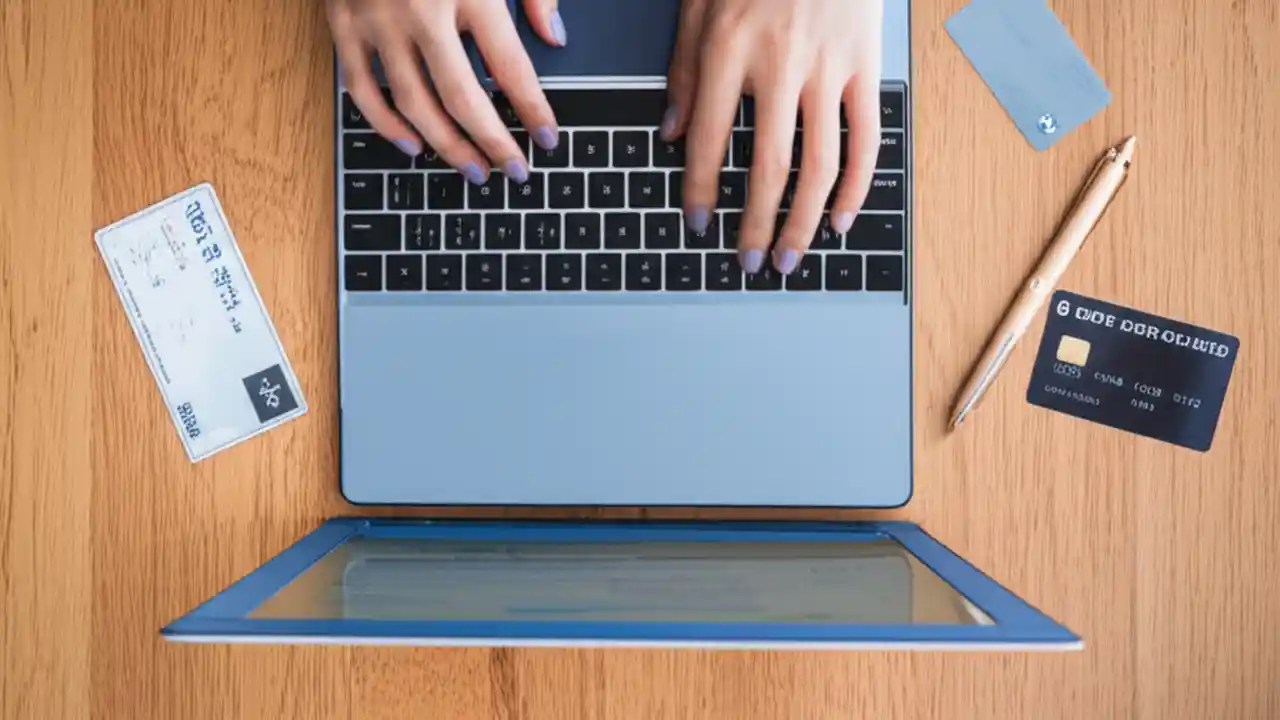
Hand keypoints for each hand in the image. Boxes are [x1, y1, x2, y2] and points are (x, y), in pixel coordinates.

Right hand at [327, 0, 567, 183]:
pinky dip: (386, 124)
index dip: (534, 111)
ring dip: (447, 146)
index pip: (511, 68)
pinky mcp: (342, 21)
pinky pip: (362, 89)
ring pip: (414, 104)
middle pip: (463, 98)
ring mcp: (377, 19)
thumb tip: (554, 36)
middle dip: (493, 144)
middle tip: (515, 172)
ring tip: (473, 170)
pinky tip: (414, 144)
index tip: (548, 139)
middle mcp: (422, 8)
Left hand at [664, 0, 883, 273]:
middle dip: (754, 224)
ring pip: (820, 165)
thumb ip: (684, 69)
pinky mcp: (866, 65)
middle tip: (746, 262)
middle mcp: (779, 65)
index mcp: (729, 49)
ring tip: (789, 257)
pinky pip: (866, 139)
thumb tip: (672, 132)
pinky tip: (842, 219)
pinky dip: (857, 187)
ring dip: (804, 221)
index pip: (710, 140)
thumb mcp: (700, 3)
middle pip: (768, 167)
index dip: (701, 191)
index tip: (698, 224)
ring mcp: (829, 68)